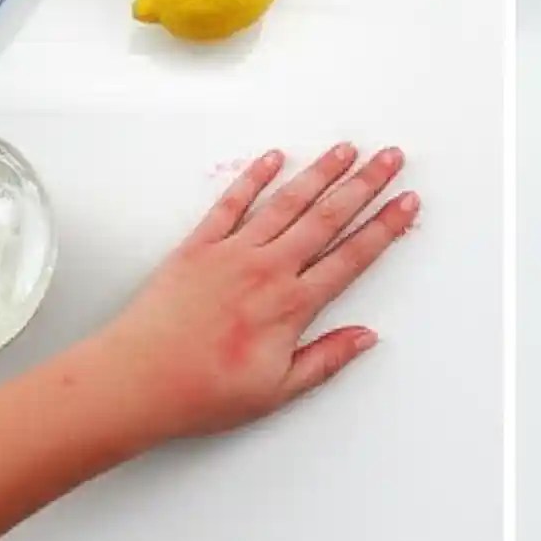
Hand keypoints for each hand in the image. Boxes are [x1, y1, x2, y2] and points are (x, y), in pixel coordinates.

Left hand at [98, 143, 418, 439]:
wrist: (135, 381)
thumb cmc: (201, 391)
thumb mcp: (277, 390)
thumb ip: (325, 359)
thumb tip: (365, 337)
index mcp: (291, 305)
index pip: (351, 256)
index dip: (384, 227)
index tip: (406, 203)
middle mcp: (267, 269)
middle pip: (328, 217)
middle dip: (365, 184)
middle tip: (390, 158)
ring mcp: (232, 252)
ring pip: (287, 202)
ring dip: (321, 172)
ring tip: (346, 149)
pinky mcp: (198, 246)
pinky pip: (231, 203)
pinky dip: (254, 178)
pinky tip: (274, 158)